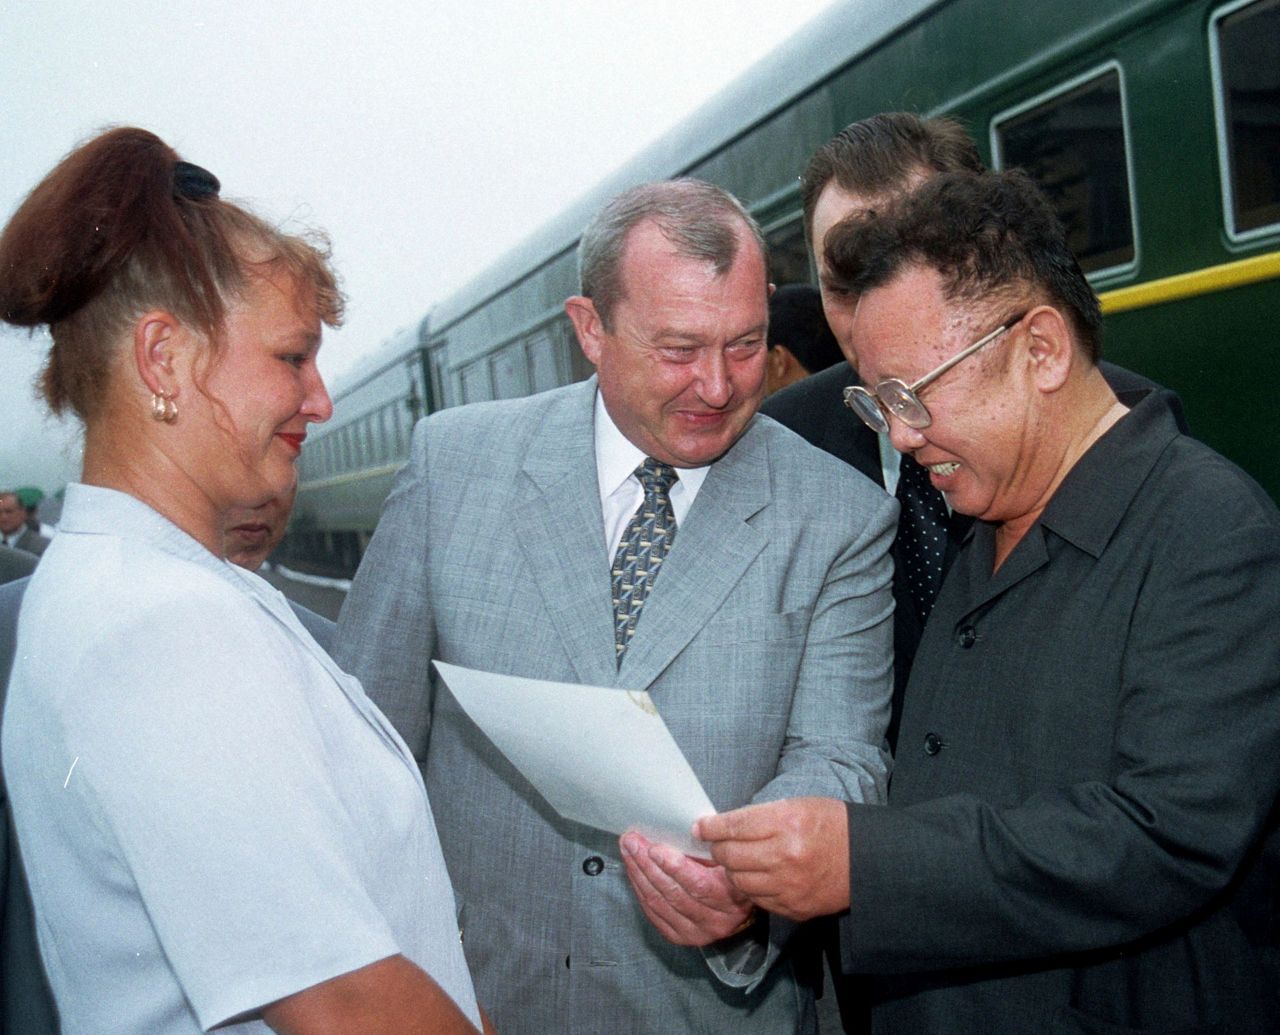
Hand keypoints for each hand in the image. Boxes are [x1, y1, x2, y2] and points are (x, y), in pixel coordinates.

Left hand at [619, 831, 754, 945]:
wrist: (738, 906)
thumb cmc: (731, 873)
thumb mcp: (729, 858)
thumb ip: (708, 848)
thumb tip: (675, 830)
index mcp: (731, 898)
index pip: (698, 884)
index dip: (674, 866)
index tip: (654, 848)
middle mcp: (715, 920)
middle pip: (673, 893)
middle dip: (647, 865)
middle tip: (632, 842)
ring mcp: (697, 932)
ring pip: (659, 903)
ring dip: (639, 875)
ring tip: (629, 851)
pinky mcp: (681, 937)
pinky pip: (654, 913)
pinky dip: (640, 890)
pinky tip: (634, 872)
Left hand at [694, 797, 849, 921]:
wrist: (866, 861)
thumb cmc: (831, 825)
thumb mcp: (798, 806)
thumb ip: (761, 815)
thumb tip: (724, 825)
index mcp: (787, 823)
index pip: (734, 826)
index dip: (711, 827)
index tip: (700, 827)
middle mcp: (785, 855)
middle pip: (731, 855)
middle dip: (718, 848)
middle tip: (716, 843)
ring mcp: (788, 885)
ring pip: (738, 880)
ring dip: (732, 869)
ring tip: (736, 860)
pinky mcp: (792, 907)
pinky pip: (756, 898)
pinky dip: (750, 887)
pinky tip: (756, 876)